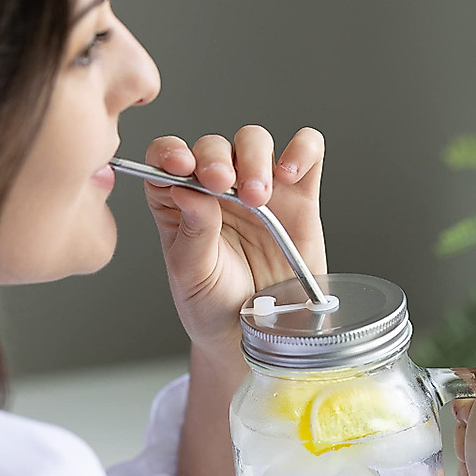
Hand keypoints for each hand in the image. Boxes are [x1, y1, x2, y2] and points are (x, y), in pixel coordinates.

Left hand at [142, 126, 325, 371]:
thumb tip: (186, 190)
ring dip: (253, 158)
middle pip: (214, 145)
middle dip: (215, 158)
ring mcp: (259, 188)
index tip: (178, 166)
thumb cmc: (213, 305)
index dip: (170, 152)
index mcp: (180, 200)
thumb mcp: (191, 275)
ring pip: (255, 141)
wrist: (256, 334)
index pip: (168, 157)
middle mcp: (218, 188)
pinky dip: (302, 151)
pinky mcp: (299, 198)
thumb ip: (192, 232)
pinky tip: (290, 173)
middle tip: (221, 184)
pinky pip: (307, 154)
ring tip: (257, 196)